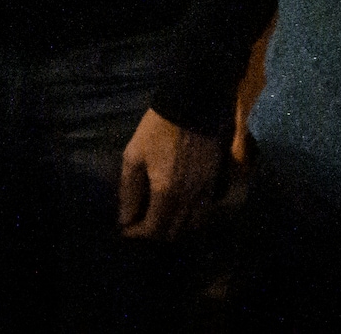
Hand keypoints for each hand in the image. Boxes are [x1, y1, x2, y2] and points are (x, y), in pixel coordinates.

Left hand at [117, 108, 222, 239]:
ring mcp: (205, 191)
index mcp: (166, 193)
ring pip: (192, 226)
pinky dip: (192, 218)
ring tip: (162, 219)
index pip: (153, 230)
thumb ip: (129, 191)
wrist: (194, 105)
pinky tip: (181, 208)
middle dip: (155, 234)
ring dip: (176, 228)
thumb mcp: (134, 155)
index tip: (126, 229)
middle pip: (173, 233)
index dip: (136, 234)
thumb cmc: (158, 129)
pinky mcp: (215, 182)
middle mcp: (189, 198)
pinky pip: (205, 212)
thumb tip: (125, 218)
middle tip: (141, 225)